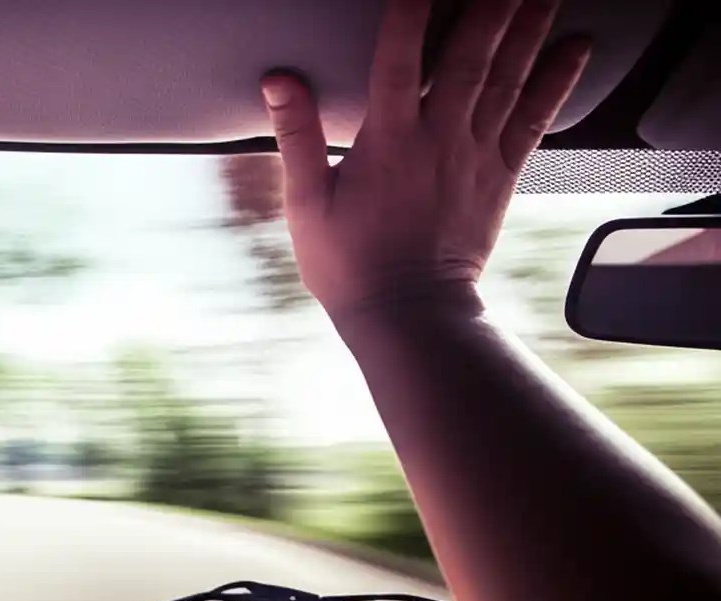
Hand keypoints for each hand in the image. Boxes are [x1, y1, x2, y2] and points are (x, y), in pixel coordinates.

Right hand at [261, 0, 589, 317]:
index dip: (410, 12)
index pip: (400, 59)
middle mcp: (439, 140)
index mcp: (388, 143)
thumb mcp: (307, 203)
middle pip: (470, 56)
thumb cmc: (350, 265)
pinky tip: (574, 46)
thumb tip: (279, 81)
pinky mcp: (500, 176)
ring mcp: (476, 156)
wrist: (409, 315)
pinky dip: (557, 81)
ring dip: (528, 26)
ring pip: (509, 78)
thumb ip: (297, 136)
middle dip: (489, 5)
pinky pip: (535, 120)